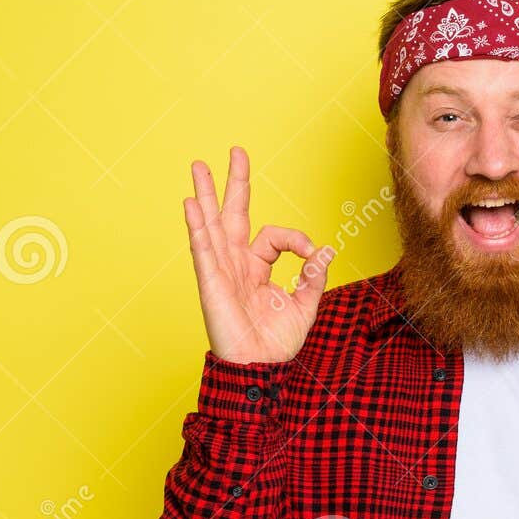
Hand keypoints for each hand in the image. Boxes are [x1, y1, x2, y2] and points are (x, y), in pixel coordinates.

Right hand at [182, 147, 332, 363]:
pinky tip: (191, 203)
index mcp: (257, 267)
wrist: (259, 368)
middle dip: (233, 183)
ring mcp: (221, 270)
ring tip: (199, 165)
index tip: (314, 256)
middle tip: (235, 151)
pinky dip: (196, 225)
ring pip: (211, 224)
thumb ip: (314, 276)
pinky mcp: (211, 282)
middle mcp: (236, 263)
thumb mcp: (304, 305)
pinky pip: (202, 249)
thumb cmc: (276, 342)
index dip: (297, 240)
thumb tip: (327, 250)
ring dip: (205, 194)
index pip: (274, 236)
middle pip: (232, 214)